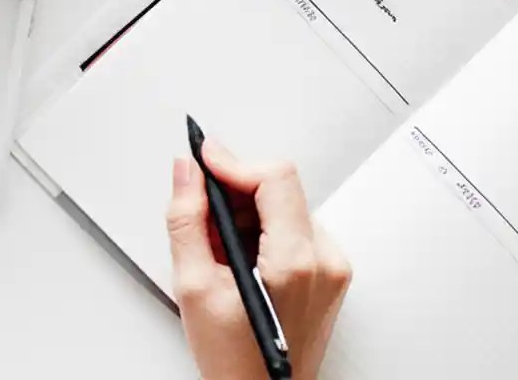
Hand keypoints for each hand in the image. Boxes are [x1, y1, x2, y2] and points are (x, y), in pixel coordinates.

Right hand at [167, 141, 351, 379]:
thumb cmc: (234, 359)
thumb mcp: (193, 287)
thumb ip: (186, 220)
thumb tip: (186, 173)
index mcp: (294, 261)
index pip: (274, 177)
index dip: (233, 161)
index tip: (203, 159)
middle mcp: (324, 259)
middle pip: (280, 187)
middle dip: (234, 190)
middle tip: (201, 213)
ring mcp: (331, 266)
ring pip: (285, 206)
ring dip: (246, 213)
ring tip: (217, 249)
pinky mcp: (329, 272)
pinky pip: (293, 228)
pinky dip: (262, 231)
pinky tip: (239, 260)